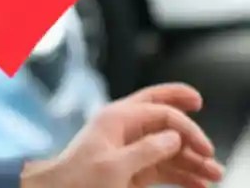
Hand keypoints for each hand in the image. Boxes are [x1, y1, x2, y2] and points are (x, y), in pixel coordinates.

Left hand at [20, 82, 224, 187]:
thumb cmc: (78, 178)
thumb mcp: (114, 166)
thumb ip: (146, 150)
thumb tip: (173, 138)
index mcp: (117, 117)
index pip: (160, 111)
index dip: (186, 127)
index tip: (205, 148)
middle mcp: (125, 127)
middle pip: (163, 114)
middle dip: (189, 126)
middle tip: (210, 144)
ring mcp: (130, 147)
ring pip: (168, 146)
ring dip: (191, 160)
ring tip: (214, 175)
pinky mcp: (133, 167)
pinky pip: (163, 165)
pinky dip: (181, 174)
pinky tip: (198, 184)